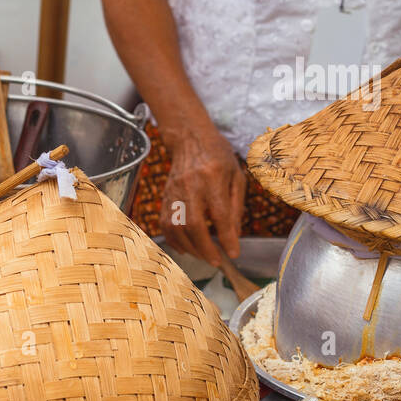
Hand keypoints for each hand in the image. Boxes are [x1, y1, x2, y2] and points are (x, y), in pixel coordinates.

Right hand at [159, 121, 244, 266]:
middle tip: (216, 261)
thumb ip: (235, 206)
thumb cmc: (218, 157)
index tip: (233, 253)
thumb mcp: (236, 176)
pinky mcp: (164, 197)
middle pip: (193, 224)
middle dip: (205, 248)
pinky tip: (186, 248)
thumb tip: (234, 235)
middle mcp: (190, 185)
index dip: (227, 237)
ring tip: (204, 256)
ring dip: (190, 247)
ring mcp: (173, 192)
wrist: (190, 139)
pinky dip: (174, 240)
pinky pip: (165, 224)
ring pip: (176, 227)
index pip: (220, 213)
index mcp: (213, 177)